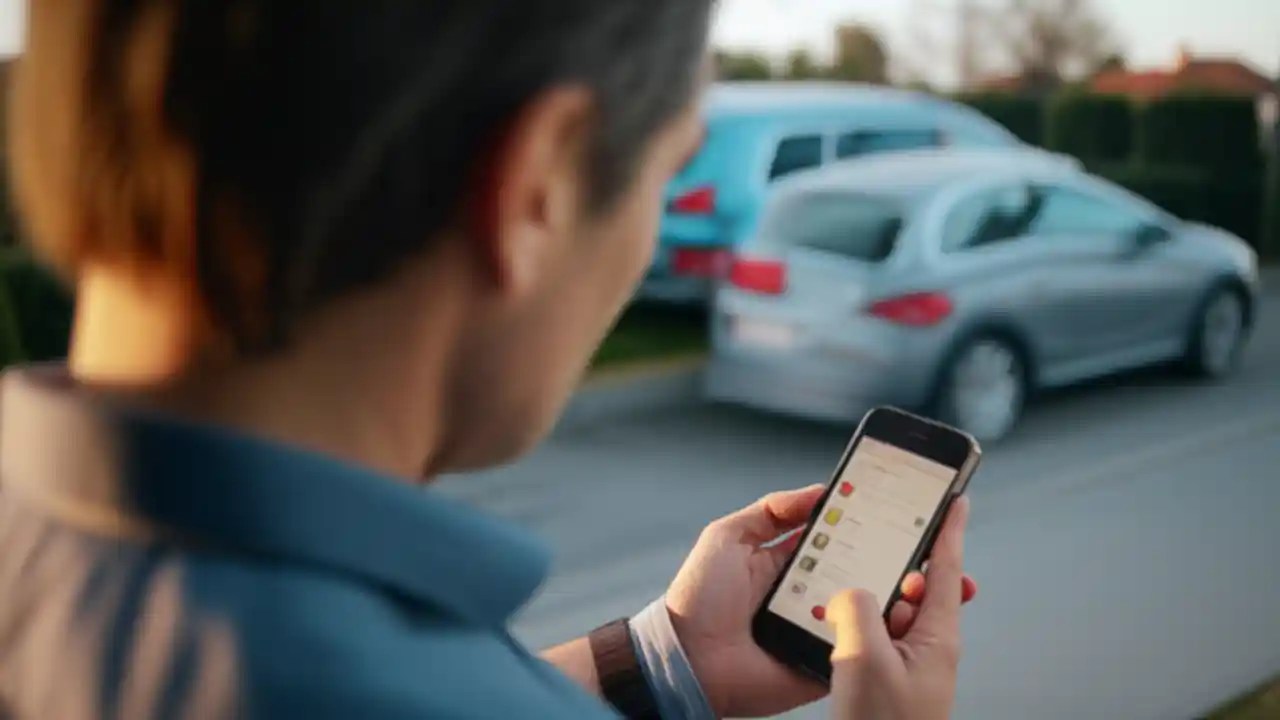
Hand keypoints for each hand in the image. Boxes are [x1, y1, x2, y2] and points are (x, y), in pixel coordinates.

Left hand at [666, 487, 976, 717]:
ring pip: (874, 613)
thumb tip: (821, 491)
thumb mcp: (727, 537)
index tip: (910, 512)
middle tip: (939, 549)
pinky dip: (886, 639)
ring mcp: (823, 629)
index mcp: (795, 563)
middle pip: (870, 575)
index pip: (846, 540)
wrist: (687, 658)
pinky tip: (910, 619)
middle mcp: (815, 594)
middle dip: (906, 564)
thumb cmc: (699, 595)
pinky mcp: (826, 662)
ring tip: (934, 583)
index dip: (876, 528)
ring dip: (905, 598)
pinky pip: (863, 650)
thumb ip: (771, 510)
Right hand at [827, 497, 970, 719]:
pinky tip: (831, 626)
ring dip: (867, 598)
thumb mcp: (864, 659)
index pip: (945, 569)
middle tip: (874, 540)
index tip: (956, 499)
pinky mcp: (887, 679)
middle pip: (913, 586)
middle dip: (894, 564)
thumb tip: (849, 592)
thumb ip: (857, 610)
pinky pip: (873, 636)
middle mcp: (927, 646)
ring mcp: (908, 664)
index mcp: (936, 637)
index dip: (948, 530)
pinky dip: (855, 624)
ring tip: (840, 593)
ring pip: (889, 612)